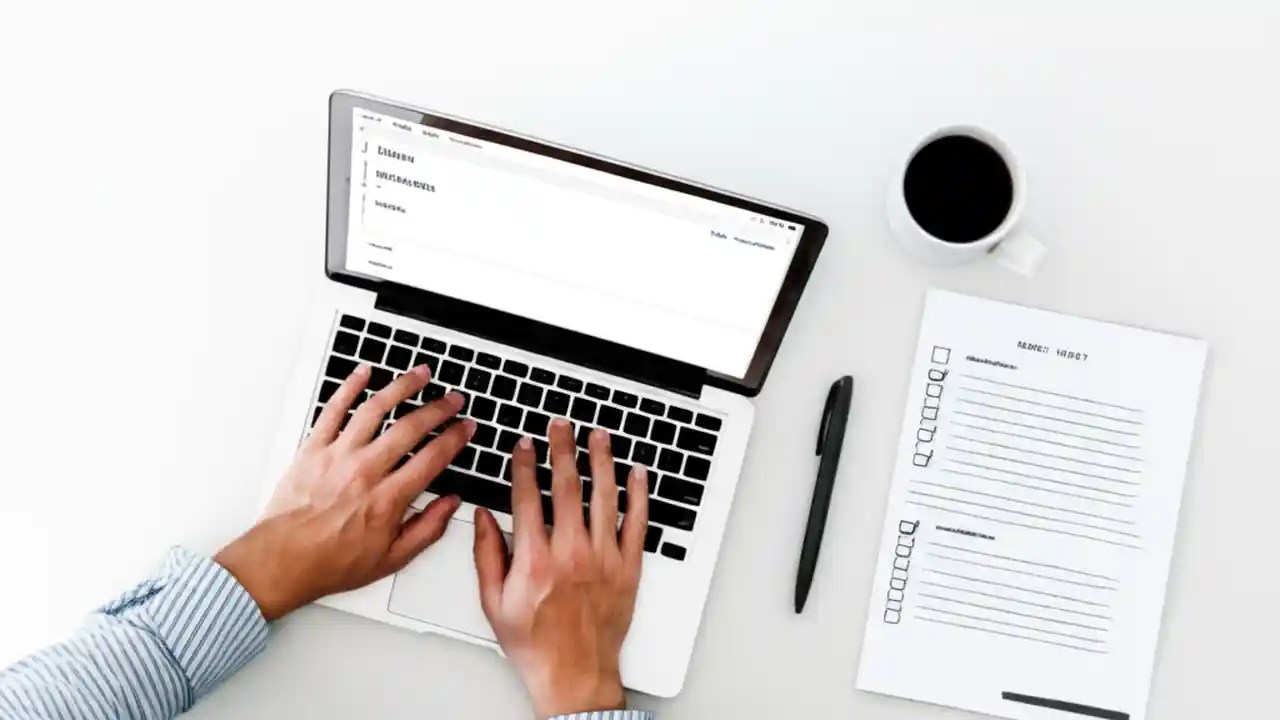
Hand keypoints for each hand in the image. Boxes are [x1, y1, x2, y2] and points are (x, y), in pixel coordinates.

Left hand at [215, 363, 473, 619]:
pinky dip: (349, 387)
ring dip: (401, 387)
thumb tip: (450, 505)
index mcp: (387, 499)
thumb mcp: (391, 559)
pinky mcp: (313, 449)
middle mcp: (365, 472)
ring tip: (419, 375)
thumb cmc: (330, 563)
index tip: (466, 428)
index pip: (432, 458)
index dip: (455, 439)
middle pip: (410, 427)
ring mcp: (338, 456)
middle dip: (438, 408)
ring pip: (375, 409)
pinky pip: (333, 410)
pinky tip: (364, 373)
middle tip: (453, 399)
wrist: (281, 562)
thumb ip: (427, 529)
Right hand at [473, 419, 648, 716]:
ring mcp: (603, 559)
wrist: (573, 674)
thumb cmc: (534, 643)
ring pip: (605, 497)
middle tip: (562, 426)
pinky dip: (638, 496)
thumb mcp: (493, 602)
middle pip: (568, 487)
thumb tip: (483, 518)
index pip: (529, 496)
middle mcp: (571, 553)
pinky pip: (637, 524)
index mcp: (534, 559)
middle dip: (563, 450)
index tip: (526, 444)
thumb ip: (487, 555)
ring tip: (598, 436)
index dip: (526, 464)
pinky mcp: (627, 569)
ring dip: (601, 461)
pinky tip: (637, 474)